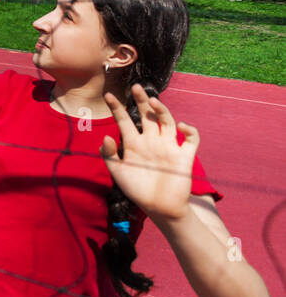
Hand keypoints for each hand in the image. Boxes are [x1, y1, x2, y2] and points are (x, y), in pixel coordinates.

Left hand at [100, 86, 199, 223]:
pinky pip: (191, 139)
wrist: (159, 208)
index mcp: (133, 144)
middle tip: (136, 87)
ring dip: (162, 110)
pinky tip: (181, 126)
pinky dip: (189, 130)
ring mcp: (168, 147)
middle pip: (147, 115)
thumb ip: (109, 155)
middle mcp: (151, 141)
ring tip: (153, 101)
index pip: (124, 121)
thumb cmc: (137, 190)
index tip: (108, 96)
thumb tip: (105, 136)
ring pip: (167, 121)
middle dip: (141, 101)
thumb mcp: (118, 172)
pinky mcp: (184, 156)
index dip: (117, 108)